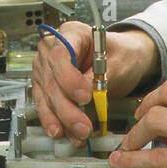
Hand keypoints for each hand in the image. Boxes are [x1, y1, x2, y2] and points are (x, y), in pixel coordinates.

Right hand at [31, 22, 159, 143]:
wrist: (122, 59)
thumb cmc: (120, 55)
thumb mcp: (118, 62)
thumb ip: (99, 77)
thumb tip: (84, 97)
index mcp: (71, 33)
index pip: (60, 55)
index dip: (69, 79)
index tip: (85, 97)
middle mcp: (51, 48)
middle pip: (52, 80)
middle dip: (67, 108)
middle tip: (83, 126)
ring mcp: (45, 67)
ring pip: (46, 96)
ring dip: (61, 119)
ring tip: (77, 134)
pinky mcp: (44, 85)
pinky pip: (44, 104)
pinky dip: (54, 120)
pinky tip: (61, 132)